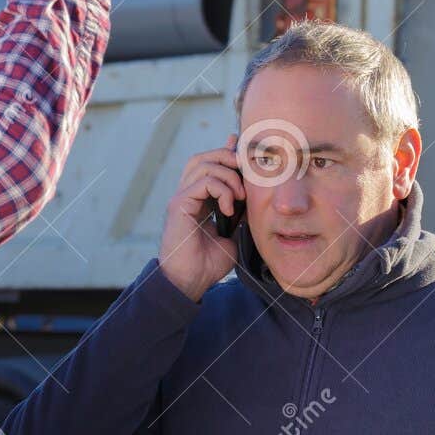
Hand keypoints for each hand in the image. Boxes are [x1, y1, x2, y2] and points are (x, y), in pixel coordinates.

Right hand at [157, 137, 243, 301]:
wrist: (190, 282)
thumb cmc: (208, 264)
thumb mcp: (233, 235)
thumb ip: (240, 215)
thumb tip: (255, 198)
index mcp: (198, 200)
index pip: (210, 165)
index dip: (227, 153)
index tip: (246, 153)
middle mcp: (187, 195)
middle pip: (204, 157)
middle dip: (228, 157)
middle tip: (247, 175)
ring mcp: (181, 198)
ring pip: (203, 164)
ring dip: (228, 175)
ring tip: (240, 196)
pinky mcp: (179, 204)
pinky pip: (203, 182)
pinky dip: (221, 190)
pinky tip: (229, 209)